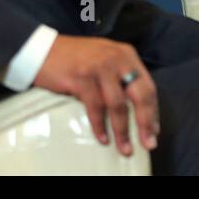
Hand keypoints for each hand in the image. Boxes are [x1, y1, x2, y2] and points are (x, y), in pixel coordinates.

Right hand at [33, 35, 157, 156]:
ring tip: (125, 148)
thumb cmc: (76, 59)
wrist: (44, 50)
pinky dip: (100, 125)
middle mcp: (117, 58)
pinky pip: (95, 107)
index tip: (154, 131)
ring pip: (118, 105)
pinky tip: (103, 138)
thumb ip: (121, 76)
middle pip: (139, 95)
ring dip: (122, 130)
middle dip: (145, 122)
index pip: (148, 86)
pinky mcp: (82, 78)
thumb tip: (137, 108)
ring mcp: (100, 67)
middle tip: (148, 143)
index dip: (153, 110)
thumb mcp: (106, 59)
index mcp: (127, 55)